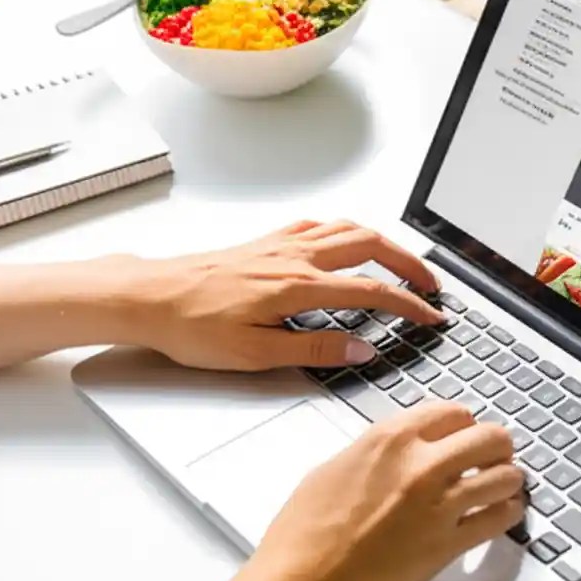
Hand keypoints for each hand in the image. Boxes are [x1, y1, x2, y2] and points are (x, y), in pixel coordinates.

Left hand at [129, 220, 444, 371]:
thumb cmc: (191, 327)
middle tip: (432, 287)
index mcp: (297, 287)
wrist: (149, 297)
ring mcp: (280, 244)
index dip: (409, 305)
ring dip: (384, 243)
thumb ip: (314, 352)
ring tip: (403, 264)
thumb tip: (360, 350)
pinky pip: (319, 225)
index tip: (431, 317)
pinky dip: (346, 231)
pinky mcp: (265, 242)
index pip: (371, 291)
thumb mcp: (255, 354)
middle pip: (371, 245)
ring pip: (348, 229)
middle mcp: (294, 257)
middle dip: (410, 264)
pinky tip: (347, 243)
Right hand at [174, 402, 525, 580]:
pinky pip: (499, 519)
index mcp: (389, 439)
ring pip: (505, 477)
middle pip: (489, 437)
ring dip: (508, 480)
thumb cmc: (304, 536)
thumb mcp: (333, 469)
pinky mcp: (448, 545)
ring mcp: (438, 505)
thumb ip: (375, 453)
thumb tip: (396, 452)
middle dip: (496, 447)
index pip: (452, 411)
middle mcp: (420, 465)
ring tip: (503, 486)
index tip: (465, 433)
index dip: (463, 424)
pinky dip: (508, 514)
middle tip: (494, 457)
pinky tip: (502, 514)